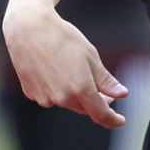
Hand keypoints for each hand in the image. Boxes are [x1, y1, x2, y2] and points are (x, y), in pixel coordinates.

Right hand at [2, 4, 127, 127]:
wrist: (27, 28)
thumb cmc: (61, 38)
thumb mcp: (90, 56)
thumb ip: (105, 80)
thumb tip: (122, 94)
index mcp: (80, 88)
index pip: (101, 114)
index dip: (112, 120)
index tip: (119, 120)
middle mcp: (62, 97)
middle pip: (85, 108)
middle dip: (95, 101)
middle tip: (102, 89)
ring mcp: (44, 97)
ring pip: (67, 102)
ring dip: (75, 94)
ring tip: (70, 67)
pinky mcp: (31, 93)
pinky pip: (50, 97)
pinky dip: (57, 89)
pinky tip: (53, 70)